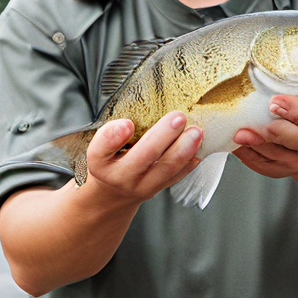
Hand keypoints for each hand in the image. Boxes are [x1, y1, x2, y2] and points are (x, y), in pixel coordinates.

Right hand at [85, 112, 202, 204]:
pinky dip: (189, 162)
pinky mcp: (157, 189)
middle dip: (163, 136)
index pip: (101, 149)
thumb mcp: (101, 144)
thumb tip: (145, 103)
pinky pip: (176, 176)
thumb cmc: (108, 160)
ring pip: (165, 169)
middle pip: (142, 157)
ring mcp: (140, 187)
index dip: (113, 136)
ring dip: (183, 149)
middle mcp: (119, 176)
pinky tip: (199, 149)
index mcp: (99, 162)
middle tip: (179, 117)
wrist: (111, 194)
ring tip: (196, 132)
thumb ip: (114, 129)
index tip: (127, 123)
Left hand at [233, 76, 297, 182]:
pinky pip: (264, 166)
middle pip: (297, 140)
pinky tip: (237, 144)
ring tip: (239, 133)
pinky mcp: (282, 170)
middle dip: (276, 130)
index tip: (276, 100)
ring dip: (256, 144)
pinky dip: (248, 156)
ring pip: (277, 156)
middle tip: (255, 117)